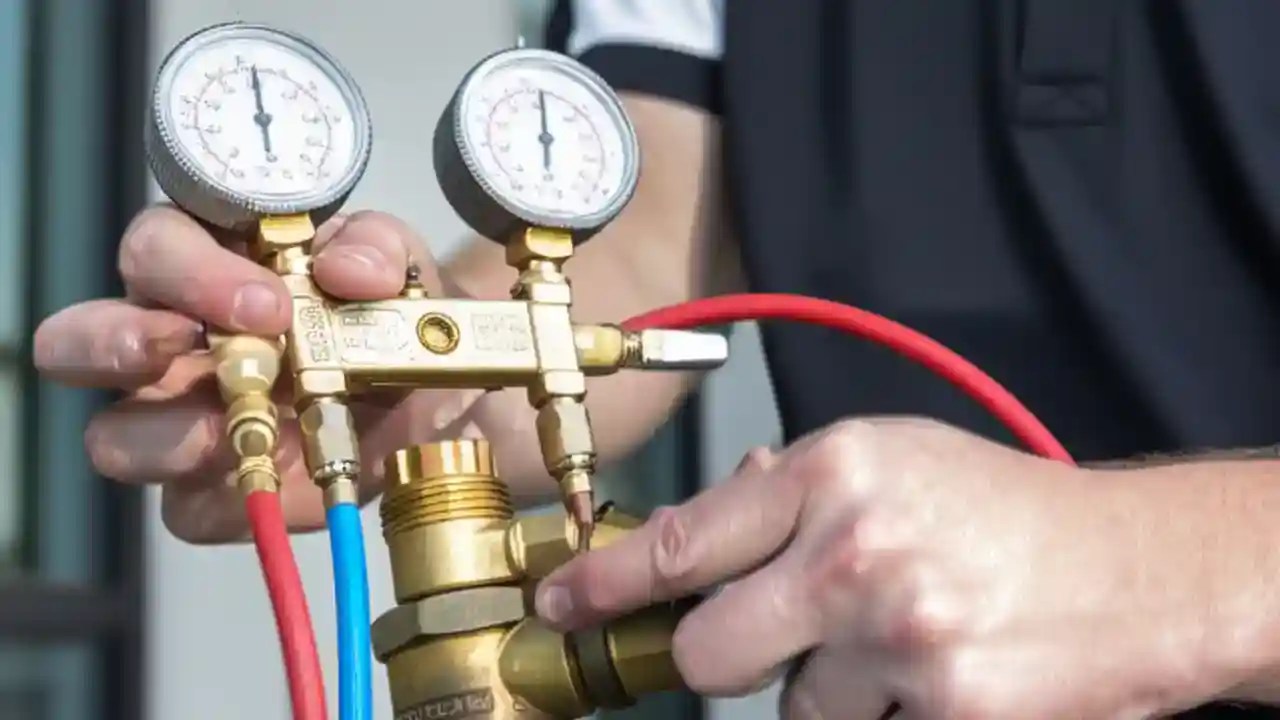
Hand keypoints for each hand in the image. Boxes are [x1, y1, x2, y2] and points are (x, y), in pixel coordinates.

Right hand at [33, 205, 506, 542]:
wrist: (435, 394)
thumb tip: (352, 269)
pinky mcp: (208, 495)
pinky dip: (231, 499)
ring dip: (169, 434)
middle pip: (77, 339)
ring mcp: (177, 423)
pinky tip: (276, 475)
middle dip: (120, 342)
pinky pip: (186, 510)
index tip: (268, 304)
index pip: (154, 248)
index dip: (193, 271)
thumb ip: (377, 248)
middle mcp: (168, 341)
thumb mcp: (397, 261)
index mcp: (205, 265)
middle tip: (195, 345)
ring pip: (111, 437)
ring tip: (236, 424)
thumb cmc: (387, 311)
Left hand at [534, 418, 1231, 718]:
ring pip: (791, 710)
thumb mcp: (896, 461)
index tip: (564, 604)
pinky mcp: (945, 712)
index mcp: (835, 474)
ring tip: (898, 644)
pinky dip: (882, 718)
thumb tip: (707, 519)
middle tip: (780, 636)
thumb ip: (792, 490)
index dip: (607, 583)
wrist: (1140, 570)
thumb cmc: (1010, 510)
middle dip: (728, 657)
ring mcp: (899, 640)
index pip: (683, 541)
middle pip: (712, 651)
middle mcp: (856, 552)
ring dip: (827, 690)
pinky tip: (933, 678)